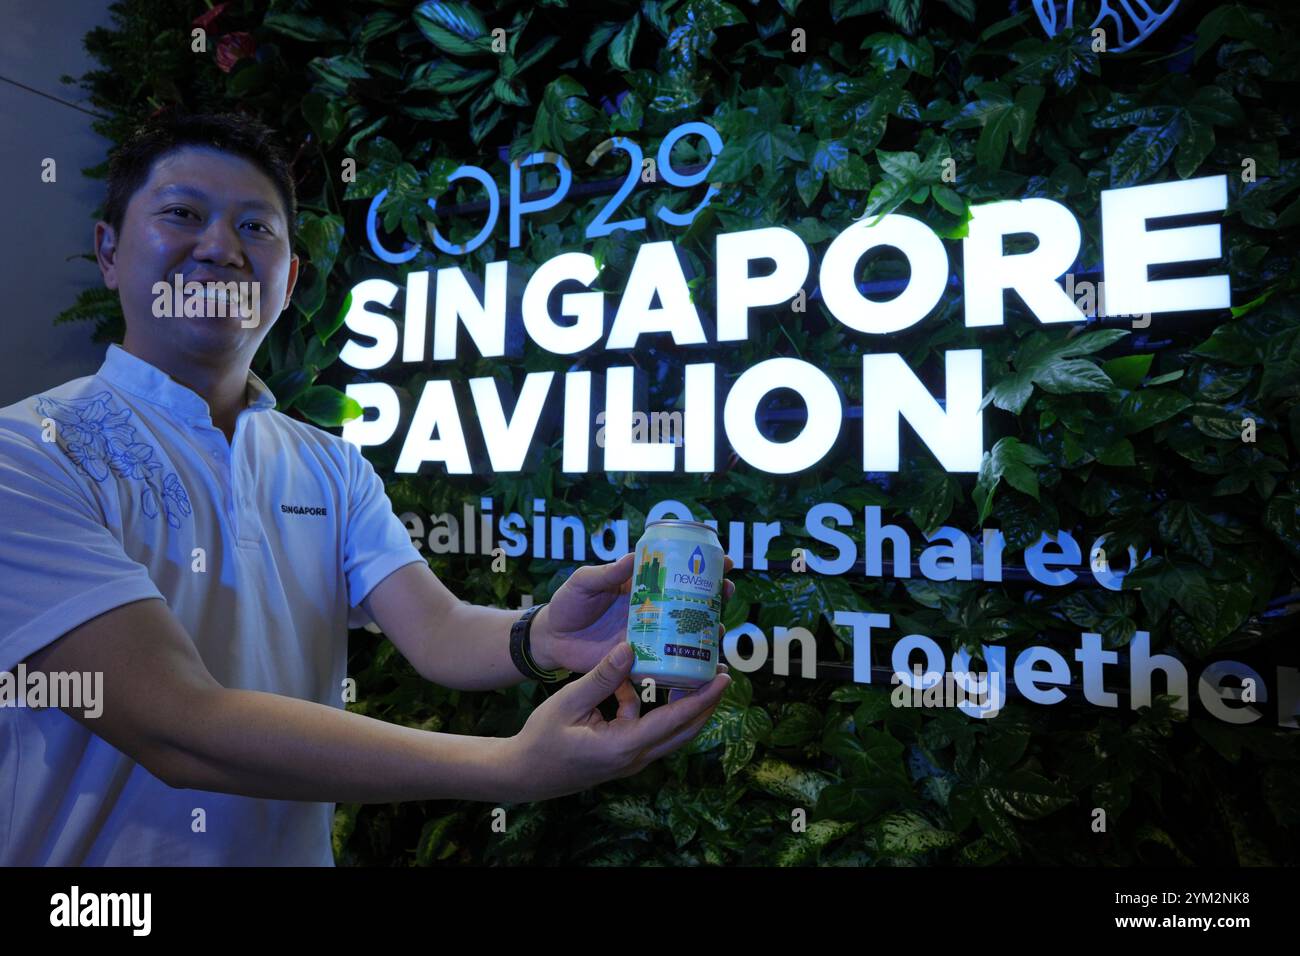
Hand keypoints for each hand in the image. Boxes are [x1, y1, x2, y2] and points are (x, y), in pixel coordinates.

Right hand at [502, 643, 730, 800]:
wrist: (524, 774)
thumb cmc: (541, 740)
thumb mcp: (568, 702)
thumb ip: (601, 677)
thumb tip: (629, 648)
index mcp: (623, 746)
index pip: (674, 721)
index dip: (703, 699)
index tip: (724, 678)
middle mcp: (634, 758)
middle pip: (684, 731)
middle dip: (706, 703)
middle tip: (722, 672)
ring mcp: (629, 760)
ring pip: (668, 731)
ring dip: (681, 705)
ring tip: (689, 673)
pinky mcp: (622, 755)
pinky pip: (644, 729)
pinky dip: (644, 707)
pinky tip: (625, 685)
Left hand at [531, 551, 735, 674]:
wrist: (552, 640)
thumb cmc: (568, 604)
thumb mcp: (585, 581)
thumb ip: (606, 572)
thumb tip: (634, 557)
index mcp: (642, 586)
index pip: (678, 572)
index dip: (702, 567)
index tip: (724, 562)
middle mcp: (651, 610)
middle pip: (691, 602)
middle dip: (714, 597)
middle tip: (725, 593)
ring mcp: (648, 635)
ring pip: (686, 632)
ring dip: (707, 630)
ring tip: (717, 629)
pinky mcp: (641, 659)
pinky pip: (669, 661)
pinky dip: (690, 663)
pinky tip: (706, 665)